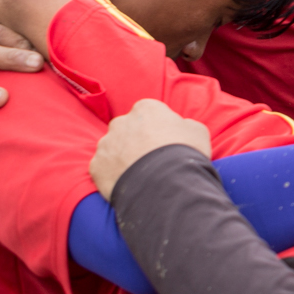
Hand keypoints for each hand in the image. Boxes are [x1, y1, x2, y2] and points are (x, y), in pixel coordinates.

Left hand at [90, 99, 210, 197]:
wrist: (166, 185)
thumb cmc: (185, 154)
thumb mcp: (198, 132)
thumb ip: (184, 124)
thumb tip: (180, 127)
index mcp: (145, 108)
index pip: (148, 113)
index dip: (157, 129)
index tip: (164, 143)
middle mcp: (121, 122)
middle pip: (126, 129)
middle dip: (135, 141)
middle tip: (150, 159)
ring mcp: (106, 144)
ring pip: (112, 148)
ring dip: (122, 158)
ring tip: (139, 175)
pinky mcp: (96, 166)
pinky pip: (103, 169)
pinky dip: (112, 175)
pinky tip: (128, 184)